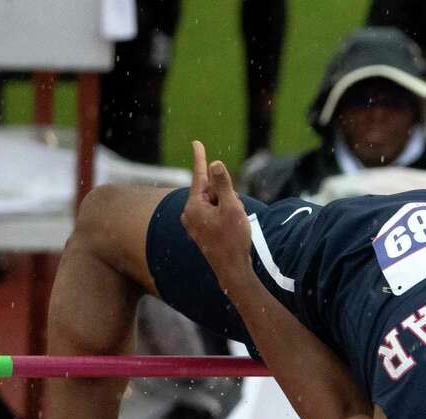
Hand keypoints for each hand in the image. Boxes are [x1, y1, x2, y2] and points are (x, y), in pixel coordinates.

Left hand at [180, 140, 251, 279]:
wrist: (233, 270)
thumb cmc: (233, 239)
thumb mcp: (231, 207)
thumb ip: (223, 184)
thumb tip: (214, 164)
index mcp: (194, 205)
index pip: (199, 175)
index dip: (200, 158)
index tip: (196, 142)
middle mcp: (189, 214)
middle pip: (210, 191)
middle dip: (226, 195)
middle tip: (235, 212)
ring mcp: (194, 224)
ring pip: (214, 203)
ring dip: (228, 207)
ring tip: (235, 224)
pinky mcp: (200, 232)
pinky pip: (214, 214)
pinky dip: (225, 216)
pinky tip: (232, 230)